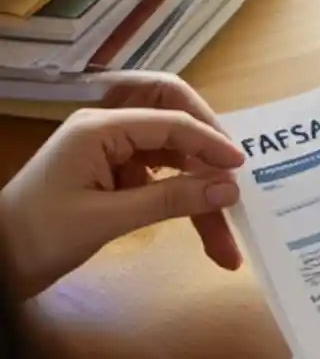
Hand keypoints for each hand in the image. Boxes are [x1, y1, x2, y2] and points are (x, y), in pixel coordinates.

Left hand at [0, 72, 244, 298]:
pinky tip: (201, 224)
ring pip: (173, 156)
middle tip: (236, 175)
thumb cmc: (39, 236)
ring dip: (201, 188)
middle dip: (209, 151)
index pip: (172, 121)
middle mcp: (109, 129)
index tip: (242, 170)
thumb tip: (228, 188)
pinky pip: (161, 176)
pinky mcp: (113, 173)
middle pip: (176, 121)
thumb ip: (170, 199)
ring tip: (225, 237)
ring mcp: (111, 151)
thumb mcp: (107, 219)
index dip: (211, 143)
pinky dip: (183, 198)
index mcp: (100, 128)